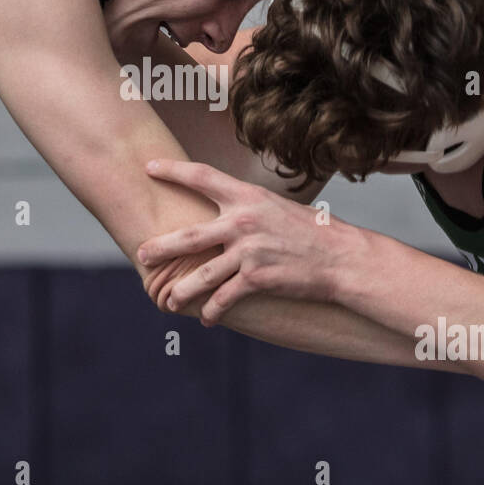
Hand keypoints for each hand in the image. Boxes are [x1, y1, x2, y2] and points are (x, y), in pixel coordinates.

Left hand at [137, 159, 343, 325]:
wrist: (343, 259)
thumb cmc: (313, 232)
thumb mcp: (277, 208)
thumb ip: (247, 209)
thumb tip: (223, 213)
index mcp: (247, 196)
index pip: (201, 176)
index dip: (172, 170)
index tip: (149, 165)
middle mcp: (243, 221)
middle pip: (189, 235)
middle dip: (161, 246)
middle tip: (141, 253)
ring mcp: (249, 251)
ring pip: (201, 275)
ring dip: (181, 290)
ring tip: (167, 301)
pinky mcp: (257, 279)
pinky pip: (224, 297)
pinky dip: (212, 311)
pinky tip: (205, 319)